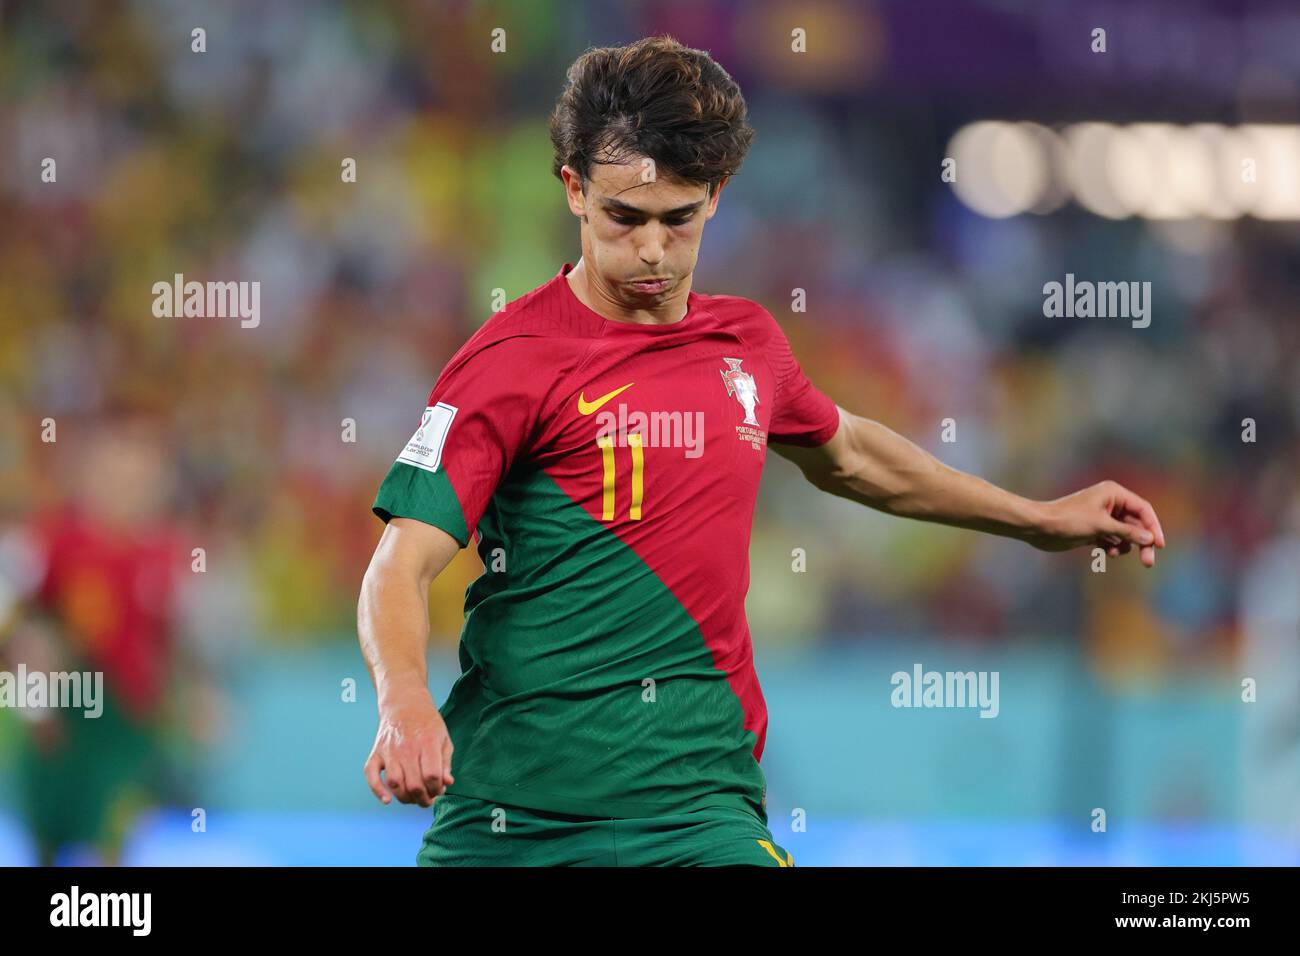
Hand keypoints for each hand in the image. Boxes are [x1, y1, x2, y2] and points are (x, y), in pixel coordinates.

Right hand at [364, 687, 454, 806]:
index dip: (437, 789)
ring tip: (413, 798)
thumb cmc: (427, 722)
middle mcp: (407, 747)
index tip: (439, 790)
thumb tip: (447, 784)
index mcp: (428, 742)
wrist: (404, 703)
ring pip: (395, 783)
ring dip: (405, 798)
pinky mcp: (376, 753)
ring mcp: (389, 751)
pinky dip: (377, 790)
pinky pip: (371, 775)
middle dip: (423, 799)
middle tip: (427, 799)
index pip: (432, 776)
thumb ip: (446, 762)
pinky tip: (387, 800)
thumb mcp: (444, 738)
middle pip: (414, 784)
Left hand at [1028, 480, 1166, 566]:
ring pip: (1125, 534)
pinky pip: (1112, 540)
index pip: (1143, 509)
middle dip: (1141, 542)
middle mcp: (1110, 502)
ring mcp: (1102, 516)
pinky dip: (1113, 547)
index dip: (1153, 527)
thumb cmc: (1068, 520)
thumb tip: (1150, 538)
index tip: (1159, 546)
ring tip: (1114, 553)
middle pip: (1136, 524)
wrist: (1039, 527)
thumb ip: (1127, 532)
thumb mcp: (1101, 526)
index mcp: (1113, 493)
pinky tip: (1106, 552)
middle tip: (1148, 562)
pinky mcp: (1093, 529)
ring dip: (1125, 545)